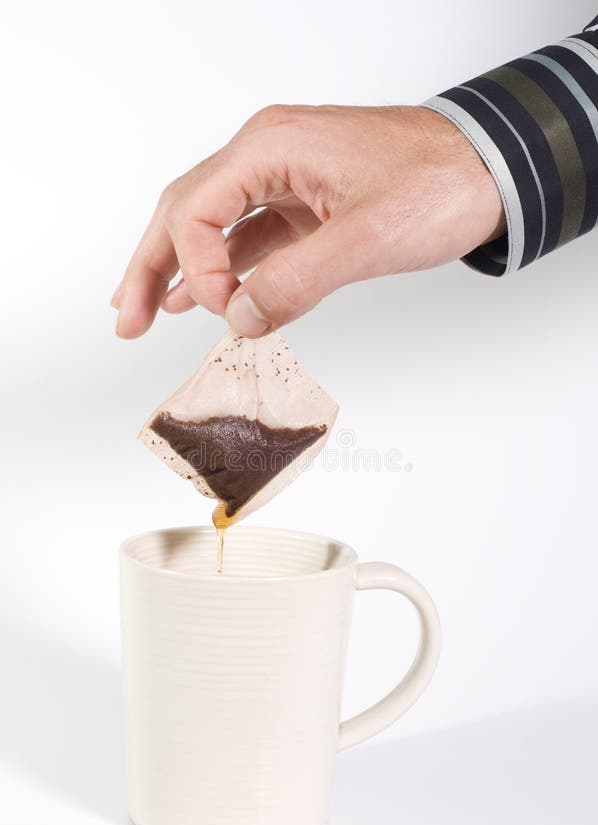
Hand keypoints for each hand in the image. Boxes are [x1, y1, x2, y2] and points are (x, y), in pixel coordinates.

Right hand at [112, 105, 505, 338]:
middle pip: (185, 210)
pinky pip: (250, 235)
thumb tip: (241, 319)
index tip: (228, 313)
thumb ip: (297, 281)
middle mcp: (268, 155)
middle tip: (125, 318)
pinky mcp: (307, 202)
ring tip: (146, 310)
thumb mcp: (367, 237)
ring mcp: (286, 178)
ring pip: (212, 223)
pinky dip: (227, 268)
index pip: (196, 210)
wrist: (492, 169)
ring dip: (180, 269)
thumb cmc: (441, 184)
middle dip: (150, 265)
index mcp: (271, 147)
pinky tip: (212, 297)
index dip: (199, 269)